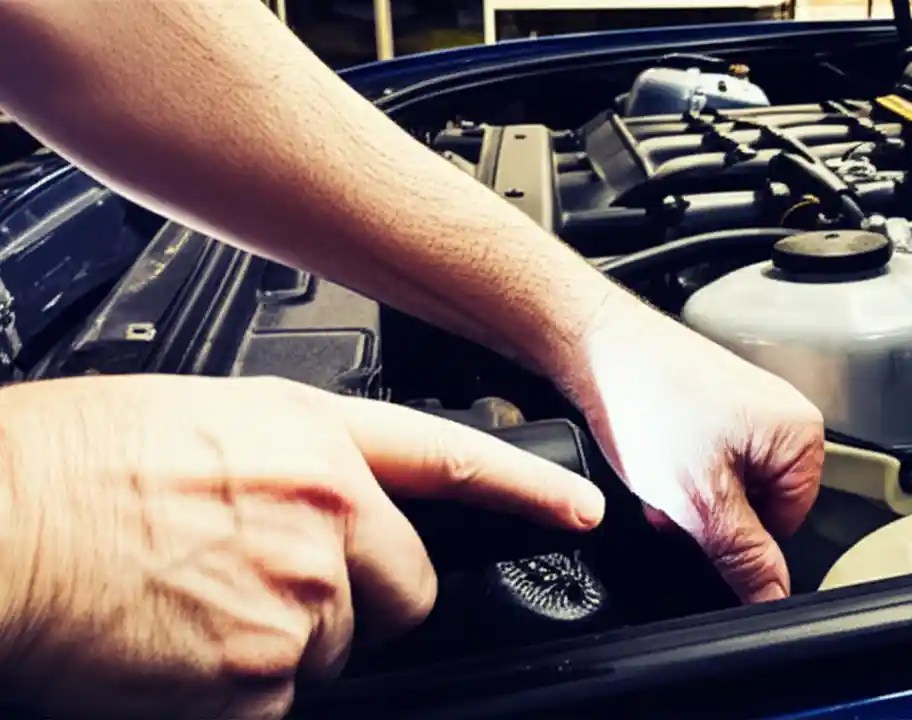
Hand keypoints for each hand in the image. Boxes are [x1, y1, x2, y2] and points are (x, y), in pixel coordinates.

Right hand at [0, 375, 602, 719]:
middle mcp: (326, 514)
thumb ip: (294, 468)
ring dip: (284, 648)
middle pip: (407, 587)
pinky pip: (280, 703)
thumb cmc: (70, 467)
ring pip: (336, 651)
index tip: (581, 508)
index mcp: (313, 439)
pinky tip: (176, 654)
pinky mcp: (260, 680)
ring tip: (196, 610)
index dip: (528, 487)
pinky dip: (236, 694)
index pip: (454, 461)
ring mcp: (300, 599)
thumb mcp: (206, 424)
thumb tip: (326, 511)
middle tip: (274, 591)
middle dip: (362, 603)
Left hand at [566, 296, 823, 603]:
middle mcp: (785, 418)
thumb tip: (773, 598)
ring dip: (688, 495)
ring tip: (658, 468)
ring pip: (728, 488)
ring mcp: (750, 411)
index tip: (701, 516)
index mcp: (801, 437)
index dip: (739, 534)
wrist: (598, 348)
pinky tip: (654, 453)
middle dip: (709, 514)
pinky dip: (679, 471)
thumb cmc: (648, 401)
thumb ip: (743, 556)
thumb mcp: (700, 500)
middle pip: (758, 508)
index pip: (787, 527)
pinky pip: (709, 463)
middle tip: (673, 493)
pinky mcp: (718, 408)